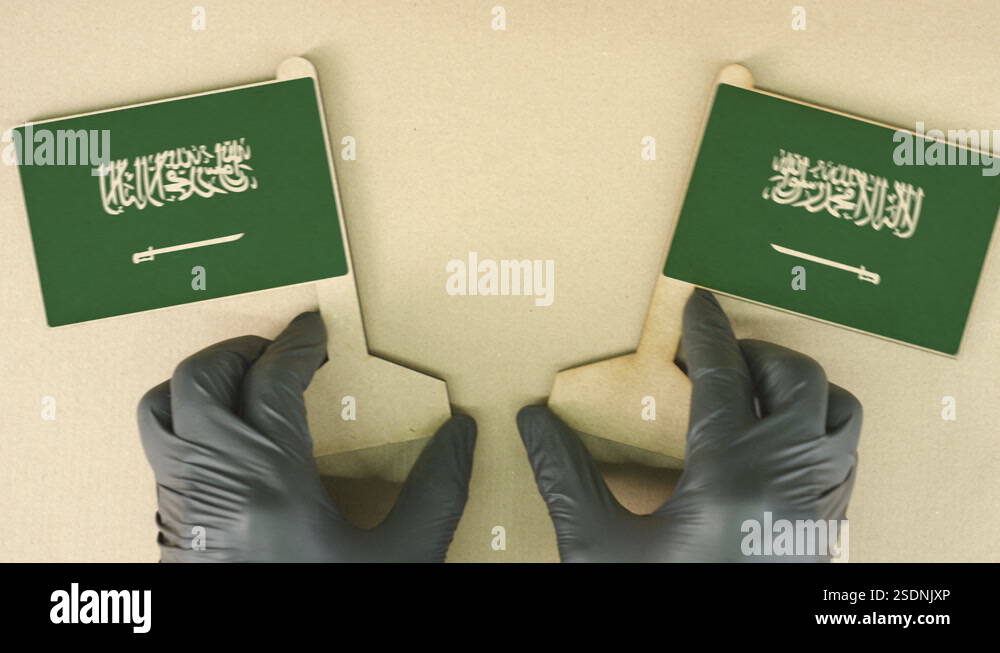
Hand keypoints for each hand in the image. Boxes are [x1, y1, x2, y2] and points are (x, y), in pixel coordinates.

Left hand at [137, 311, 475, 561]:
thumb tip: (462, 434)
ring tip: (243, 385)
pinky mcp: (167, 529)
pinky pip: (159, 451)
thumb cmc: (329, 611)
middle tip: (279, 353)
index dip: (297, 343)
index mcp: (269, 478)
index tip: (316, 328)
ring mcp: (180, 503)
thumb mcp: (399, 561)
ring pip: (160, 411)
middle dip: (239, 352)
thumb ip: (436, 494)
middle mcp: (211, 480)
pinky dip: (186, 423)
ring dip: (200, 384)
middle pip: (199, 380)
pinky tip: (230, 445)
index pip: (271, 380)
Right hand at [518, 289, 860, 561]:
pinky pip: (843, 455)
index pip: (722, 375)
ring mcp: (819, 506)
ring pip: (837, 415)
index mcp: (730, 473)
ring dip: (799, 388)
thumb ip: (566, 478)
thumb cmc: (660, 607)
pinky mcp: (829, 531)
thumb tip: (534, 421)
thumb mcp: (600, 549)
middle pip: (797, 381)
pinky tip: (774, 445)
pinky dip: (816, 427)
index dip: (705, 331)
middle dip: (757, 353)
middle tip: (716, 354)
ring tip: (753, 391)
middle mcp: (789, 479)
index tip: (695, 301)